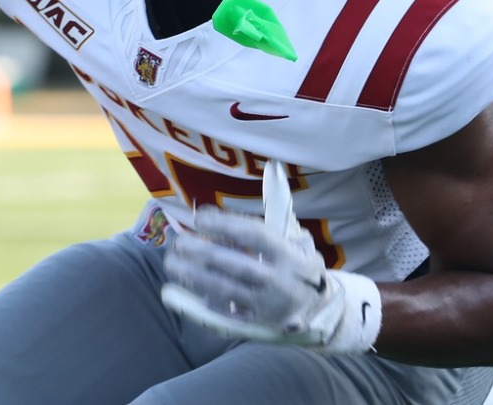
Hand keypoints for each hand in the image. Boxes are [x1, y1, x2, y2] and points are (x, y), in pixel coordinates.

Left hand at [161, 159, 375, 351]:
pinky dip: (202, 303)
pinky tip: (182, 292)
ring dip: (195, 277)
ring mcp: (265, 304)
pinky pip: (225, 315)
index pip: (254, 235)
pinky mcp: (255, 323)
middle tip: (179, 242)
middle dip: (203, 253)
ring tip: (172, 264)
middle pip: (235, 265)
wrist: (320, 310)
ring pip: (225, 291)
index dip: (225, 225)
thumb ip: (278, 209)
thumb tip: (269, 170)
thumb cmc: (300, 265)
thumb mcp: (296, 238)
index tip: (199, 217)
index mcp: (288, 254)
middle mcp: (277, 279)